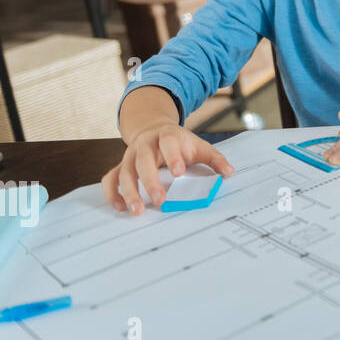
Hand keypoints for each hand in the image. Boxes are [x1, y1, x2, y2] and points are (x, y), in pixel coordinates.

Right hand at [101, 123, 234, 214]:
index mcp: (167, 135)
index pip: (168, 142)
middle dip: (150, 180)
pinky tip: (120, 207)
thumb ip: (215, 159)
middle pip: (143, 159)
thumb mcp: (199, 145)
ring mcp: (130, 155)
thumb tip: (229, 173)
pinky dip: (112, 193)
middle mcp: (145, 144)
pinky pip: (110, 179)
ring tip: (137, 210)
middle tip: (160, 200)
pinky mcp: (121, 165)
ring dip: (129, 191)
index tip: (178, 172)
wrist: (153, 128)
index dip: (172, 156)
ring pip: (124, 171)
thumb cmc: (179, 142)